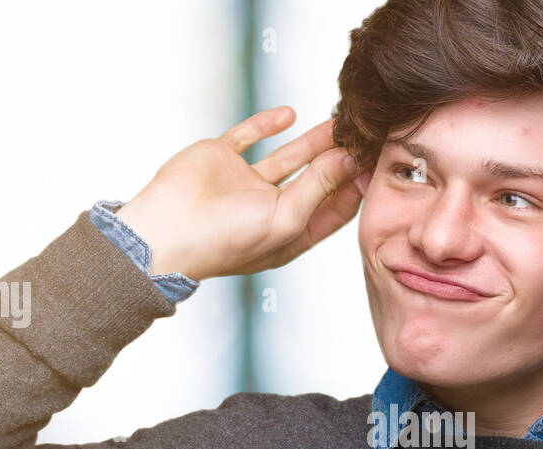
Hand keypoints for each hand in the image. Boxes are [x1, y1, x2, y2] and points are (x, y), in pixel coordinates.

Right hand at [114, 106, 364, 281]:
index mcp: (289, 234)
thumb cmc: (227, 240)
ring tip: (340, 121)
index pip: (332, 209)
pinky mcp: (222, 159)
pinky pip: (249, 137)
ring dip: (313, 141)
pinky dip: (268, 125)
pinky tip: (290, 114)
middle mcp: (270, 209)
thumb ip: (319, 185)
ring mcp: (245, 183)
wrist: (166, 230)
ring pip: (288, 157)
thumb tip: (350, 159)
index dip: (355, 188)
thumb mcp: (286, 217)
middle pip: (315, 181)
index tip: (376, 165)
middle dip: (340, 161)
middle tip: (366, 137)